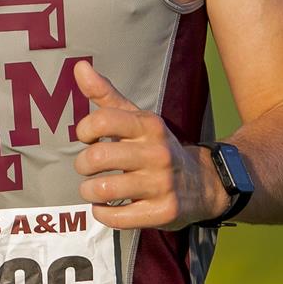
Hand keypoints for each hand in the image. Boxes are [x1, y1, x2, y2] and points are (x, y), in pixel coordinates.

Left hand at [72, 59, 223, 230]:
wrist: (204, 184)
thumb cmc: (157, 148)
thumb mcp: (137, 119)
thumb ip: (106, 95)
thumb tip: (79, 66)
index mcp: (149, 126)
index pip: (102, 120)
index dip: (84, 130)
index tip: (87, 138)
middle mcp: (157, 153)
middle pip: (97, 157)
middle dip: (82, 164)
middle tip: (87, 168)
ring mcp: (162, 184)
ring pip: (103, 189)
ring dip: (89, 191)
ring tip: (94, 189)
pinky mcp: (163, 212)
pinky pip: (117, 217)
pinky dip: (103, 213)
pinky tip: (106, 207)